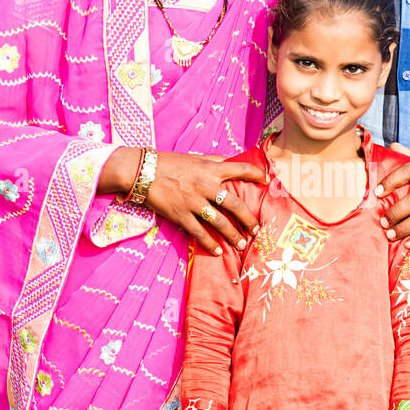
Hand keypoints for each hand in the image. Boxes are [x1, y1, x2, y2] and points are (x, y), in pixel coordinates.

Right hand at [145, 151, 266, 254]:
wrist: (142, 171)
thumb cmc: (169, 162)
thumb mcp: (194, 157)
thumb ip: (213, 160)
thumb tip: (228, 160)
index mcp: (211, 168)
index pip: (241, 169)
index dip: (257, 174)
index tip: (268, 181)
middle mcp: (206, 185)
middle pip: (235, 204)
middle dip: (248, 218)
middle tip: (257, 230)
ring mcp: (193, 202)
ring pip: (220, 222)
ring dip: (233, 235)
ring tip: (242, 245)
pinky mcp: (181, 215)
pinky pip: (199, 232)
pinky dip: (210, 243)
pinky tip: (218, 252)